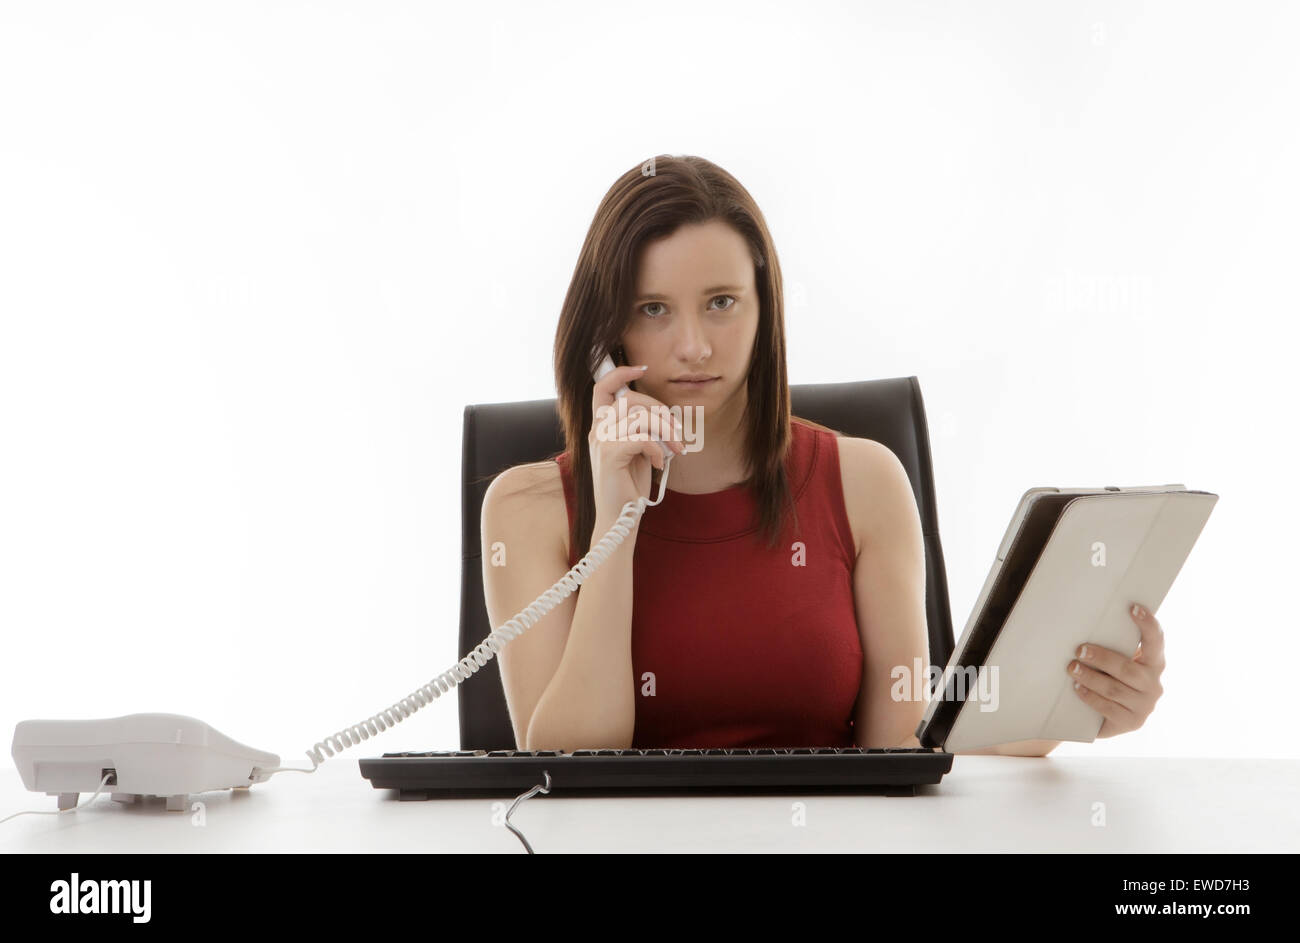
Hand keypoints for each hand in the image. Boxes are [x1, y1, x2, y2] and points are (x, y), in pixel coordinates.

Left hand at [1066, 603, 1164, 737]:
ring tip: (1071, 668)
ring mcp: (1145, 706)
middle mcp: (1154, 684)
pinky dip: (1090, 696)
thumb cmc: (1108, 678)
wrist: (1103, 717)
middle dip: (1101, 658)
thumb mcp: (1115, 663)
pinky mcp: (1131, 723)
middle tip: (1079, 649)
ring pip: (1114, 689)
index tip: (1133, 608)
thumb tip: (1087, 622)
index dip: (1147, 625)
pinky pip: (1108, 708)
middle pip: (1127, 668)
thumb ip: (1114, 646)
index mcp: (1154, 663)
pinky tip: (1077, 688)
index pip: (1156, 641)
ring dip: (1090, 677)